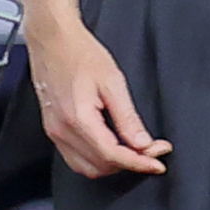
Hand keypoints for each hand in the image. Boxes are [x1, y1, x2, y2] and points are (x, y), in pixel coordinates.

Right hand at [25, 18, 170, 177]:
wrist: (53, 40)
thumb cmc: (80, 53)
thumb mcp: (113, 81)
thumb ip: (127, 117)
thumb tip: (141, 144)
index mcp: (79, 118)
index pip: (112, 155)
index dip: (139, 162)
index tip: (157, 163)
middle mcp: (62, 131)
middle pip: (100, 166)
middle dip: (129, 163)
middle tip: (150, 150)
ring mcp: (55, 132)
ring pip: (86, 168)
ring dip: (112, 165)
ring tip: (132, 151)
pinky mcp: (52, 130)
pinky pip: (75, 158)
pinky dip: (96, 160)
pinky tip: (111, 148)